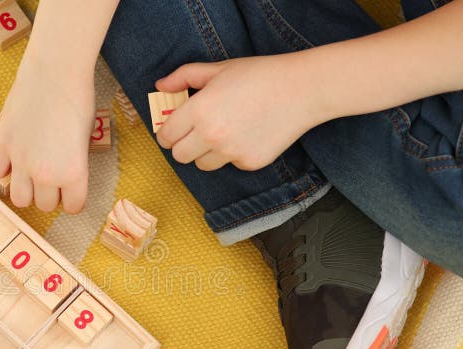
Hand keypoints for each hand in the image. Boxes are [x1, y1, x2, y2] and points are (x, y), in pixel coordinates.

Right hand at [0, 54, 93, 212]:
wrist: (55, 72)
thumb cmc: (78, 100)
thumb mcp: (86, 140)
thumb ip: (73, 165)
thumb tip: (64, 176)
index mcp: (72, 174)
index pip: (73, 207)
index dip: (74, 199)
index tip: (72, 191)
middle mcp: (45, 174)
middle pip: (44, 205)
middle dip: (50, 195)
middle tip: (52, 179)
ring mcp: (20, 161)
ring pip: (19, 199)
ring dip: (26, 190)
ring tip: (31, 176)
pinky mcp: (2, 145)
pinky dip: (3, 170)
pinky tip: (12, 159)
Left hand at [155, 55, 323, 171]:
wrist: (302, 90)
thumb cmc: (259, 75)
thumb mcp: (218, 69)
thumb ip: (184, 77)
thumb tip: (160, 86)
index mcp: (199, 111)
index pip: (166, 136)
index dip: (166, 133)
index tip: (172, 130)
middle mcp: (211, 136)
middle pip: (179, 156)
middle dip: (183, 145)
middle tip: (194, 134)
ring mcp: (231, 153)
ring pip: (203, 165)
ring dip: (206, 153)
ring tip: (223, 133)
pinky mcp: (249, 163)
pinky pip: (229, 165)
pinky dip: (233, 155)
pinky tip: (247, 135)